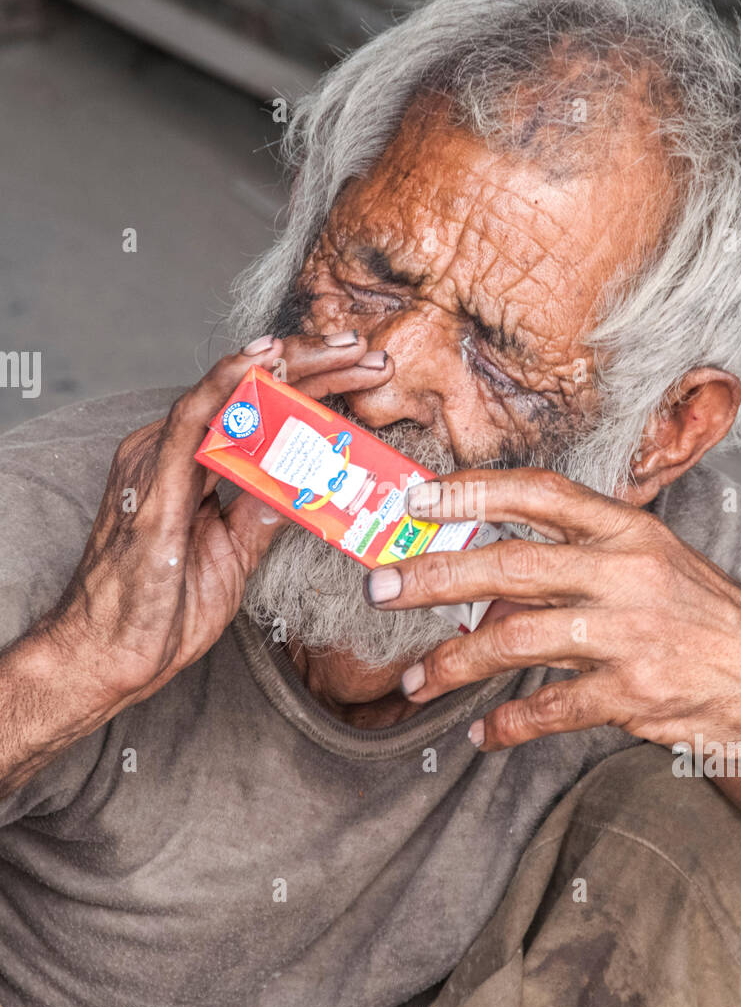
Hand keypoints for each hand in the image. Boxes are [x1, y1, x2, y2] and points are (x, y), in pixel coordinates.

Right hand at [50, 332, 391, 711]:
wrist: (109, 657)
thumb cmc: (162, 611)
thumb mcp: (234, 556)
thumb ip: (261, 513)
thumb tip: (300, 484)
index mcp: (187, 465)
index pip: (255, 409)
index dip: (311, 384)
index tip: (361, 372)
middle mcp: (170, 452)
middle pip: (248, 391)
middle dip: (313, 365)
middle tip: (366, 350)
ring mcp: (158, 462)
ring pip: (228, 393)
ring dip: (289, 367)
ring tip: (339, 350)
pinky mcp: (154, 484)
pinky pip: (193, 419)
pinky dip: (229, 384)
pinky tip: (263, 361)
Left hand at [364, 469, 740, 754]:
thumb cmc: (709, 619)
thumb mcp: (655, 566)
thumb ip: (579, 565)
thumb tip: (490, 580)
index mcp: (630, 530)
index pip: (539, 493)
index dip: (471, 491)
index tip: (416, 499)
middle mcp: (626, 572)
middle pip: (509, 563)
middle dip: (433, 576)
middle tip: (380, 588)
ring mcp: (629, 634)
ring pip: (514, 638)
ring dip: (452, 662)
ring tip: (414, 679)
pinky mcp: (633, 694)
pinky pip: (549, 709)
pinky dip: (507, 725)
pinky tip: (483, 734)